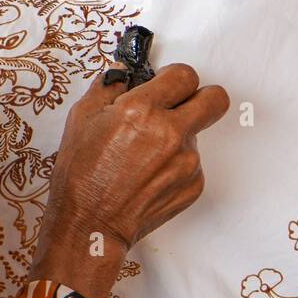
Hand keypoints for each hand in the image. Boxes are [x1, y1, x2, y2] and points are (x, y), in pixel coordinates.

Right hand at [30, 63, 229, 297]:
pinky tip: (149, 175)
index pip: (185, 75)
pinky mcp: (194, 185)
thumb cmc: (82, 175)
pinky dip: (176, 165)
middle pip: (216, 99)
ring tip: (145, 155)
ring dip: (178, 137)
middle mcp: (171, 133)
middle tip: (182, 105)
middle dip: (202, 96)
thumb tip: (122, 73)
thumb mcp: (82, 118)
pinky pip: (193, 163)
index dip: (176, 76)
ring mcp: (187, 161)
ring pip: (197, 134)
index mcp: (142, 110)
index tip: (168, 83)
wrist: (91, 224)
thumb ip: (107, 87)